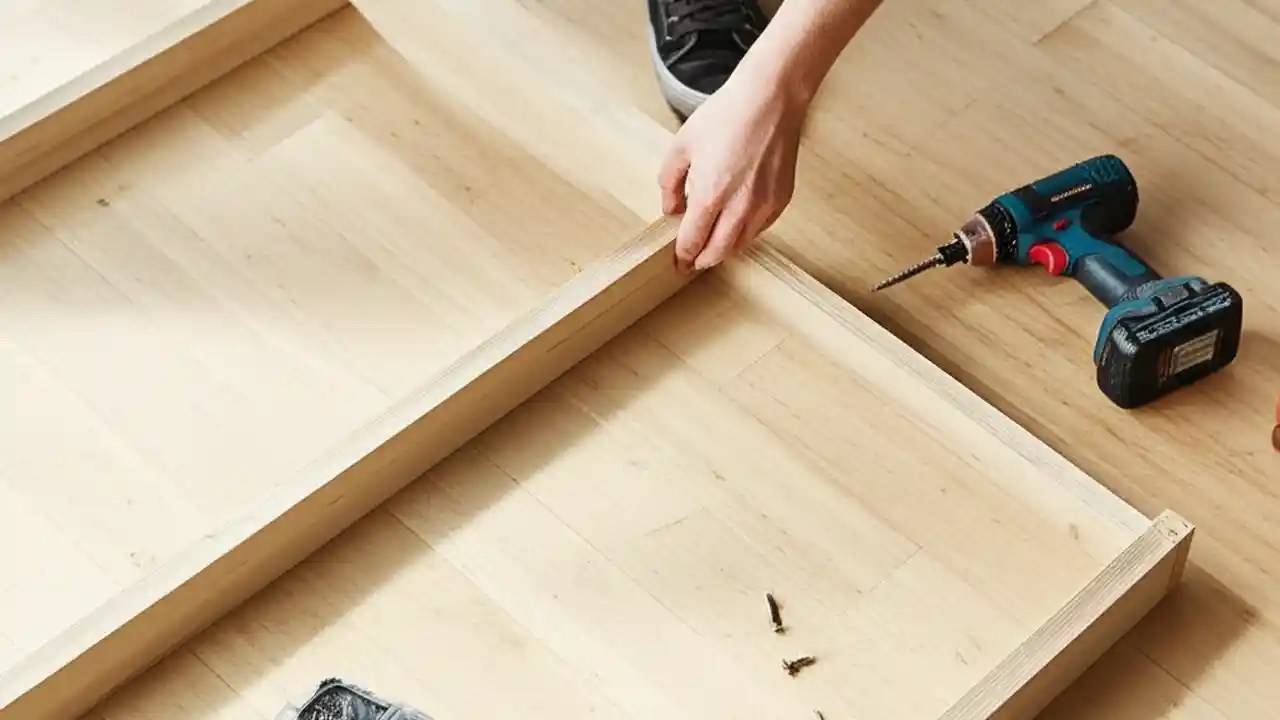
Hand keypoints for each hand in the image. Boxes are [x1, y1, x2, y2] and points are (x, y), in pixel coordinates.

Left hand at [659, 73, 807, 272]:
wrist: (769, 100)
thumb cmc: (726, 117)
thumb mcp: (681, 146)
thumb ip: (669, 184)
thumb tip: (672, 210)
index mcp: (710, 195)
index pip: (693, 242)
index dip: (683, 256)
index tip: (678, 261)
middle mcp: (739, 207)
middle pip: (718, 253)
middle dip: (702, 260)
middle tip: (692, 261)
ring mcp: (764, 206)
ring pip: (741, 244)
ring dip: (724, 249)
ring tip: (713, 244)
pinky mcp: (781, 200)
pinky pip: (760, 229)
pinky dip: (745, 233)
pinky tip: (736, 224)